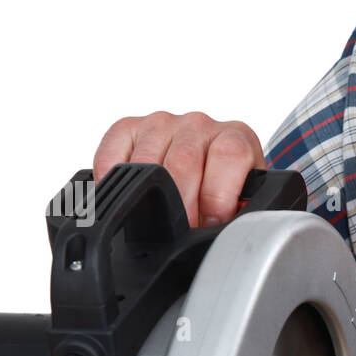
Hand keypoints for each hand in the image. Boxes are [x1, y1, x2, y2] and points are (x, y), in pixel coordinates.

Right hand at [94, 111, 265, 227]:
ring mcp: (161, 124)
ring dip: (150, 200)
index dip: (217, 196)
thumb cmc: (226, 192)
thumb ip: (242, 213)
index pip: (228, 155)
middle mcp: (199, 125)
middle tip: (183, 230)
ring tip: (160, 218)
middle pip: (182, 165)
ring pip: (146, 164)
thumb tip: (232, 232)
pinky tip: (132, 199)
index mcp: (236, 137)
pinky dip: (112, 183)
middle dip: (181, 209)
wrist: (208, 173)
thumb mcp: (244, 203)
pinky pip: (111, 156)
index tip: (210, 223)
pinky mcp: (128, 129)